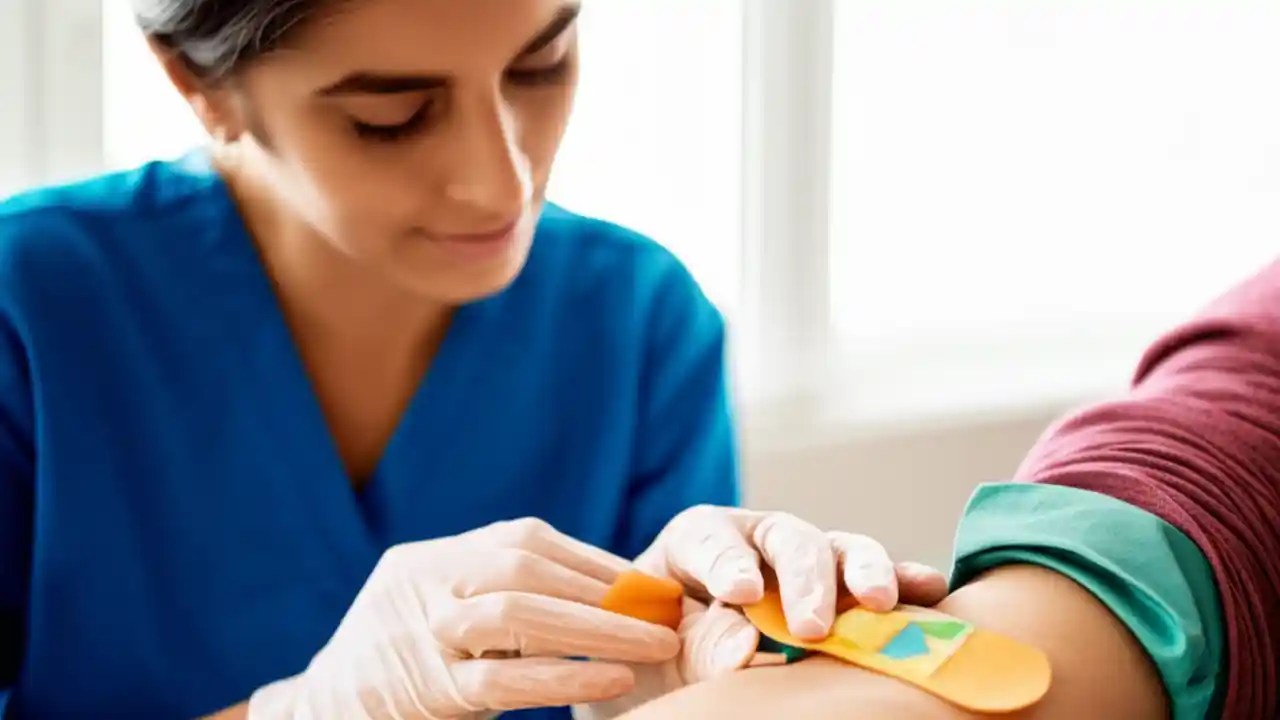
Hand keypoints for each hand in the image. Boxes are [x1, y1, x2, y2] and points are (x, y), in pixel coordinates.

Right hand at [247, 518, 678, 719]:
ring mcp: (421, 635)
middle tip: (665, 610)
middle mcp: (423, 583)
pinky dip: (564, 676)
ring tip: (655, 644)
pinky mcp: (425, 689)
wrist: (318, 714)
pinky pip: (504, 679)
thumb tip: (599, 587)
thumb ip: (491, 590)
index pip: (523, 539)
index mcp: (430, 558)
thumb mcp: (434, 610)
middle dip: (605, 588)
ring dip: (598, 627)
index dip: (590, 558)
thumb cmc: (397, 665)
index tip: (645, 581)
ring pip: (518, 615)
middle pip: (526, 568)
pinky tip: (612, 680)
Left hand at [645, 506, 947, 680]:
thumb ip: (697, 648)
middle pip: (786, 540)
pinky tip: (930, 590)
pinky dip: (905, 583)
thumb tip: (744, 648)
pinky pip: (879, 582)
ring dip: (863, 572)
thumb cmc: (657, 659)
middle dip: (804, 579)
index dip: (725, 560)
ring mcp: (806, 566)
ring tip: (880, 601)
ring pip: (840, 551)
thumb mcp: (660, 656)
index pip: (708, 537)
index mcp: (697, 543)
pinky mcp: (845, 593)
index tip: (740, 592)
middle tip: (811, 625)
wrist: (675, 674)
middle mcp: (757, 543)